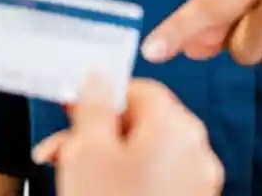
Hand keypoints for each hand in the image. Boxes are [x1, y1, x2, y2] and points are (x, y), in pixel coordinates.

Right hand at [33, 75, 223, 195]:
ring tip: (69, 174)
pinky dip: (128, 179)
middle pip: (142, 123)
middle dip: (98, 133)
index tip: (75, 111)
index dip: (103, 97)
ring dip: (106, 158)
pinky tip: (96, 190)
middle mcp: (197, 151)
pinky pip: (157, 179)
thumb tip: (98, 77)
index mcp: (177, 127)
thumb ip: (94, 105)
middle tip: (62, 147)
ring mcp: (198, 183)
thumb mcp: (87, 150)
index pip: (141, 89)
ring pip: (146, 153)